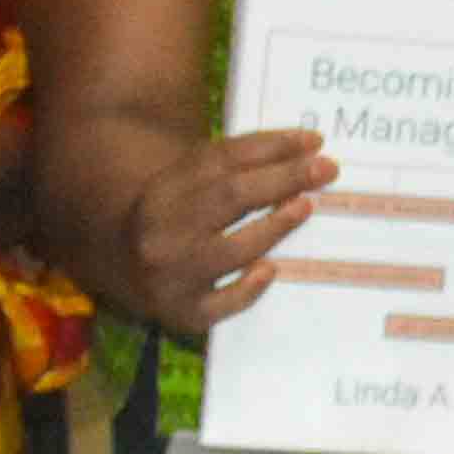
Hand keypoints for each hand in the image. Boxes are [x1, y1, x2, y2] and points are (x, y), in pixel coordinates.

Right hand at [110, 126, 333, 333]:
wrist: (126, 272)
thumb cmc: (179, 220)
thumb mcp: (192, 185)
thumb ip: (239, 164)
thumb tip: (307, 146)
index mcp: (162, 193)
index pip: (221, 162)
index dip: (271, 148)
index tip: (314, 141)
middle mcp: (162, 232)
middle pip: (229, 198)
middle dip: (283, 180)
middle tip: (326, 169)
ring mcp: (171, 276)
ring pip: (230, 249)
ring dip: (274, 227)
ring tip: (305, 207)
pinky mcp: (183, 313)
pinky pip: (222, 305)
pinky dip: (248, 289)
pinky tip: (270, 270)